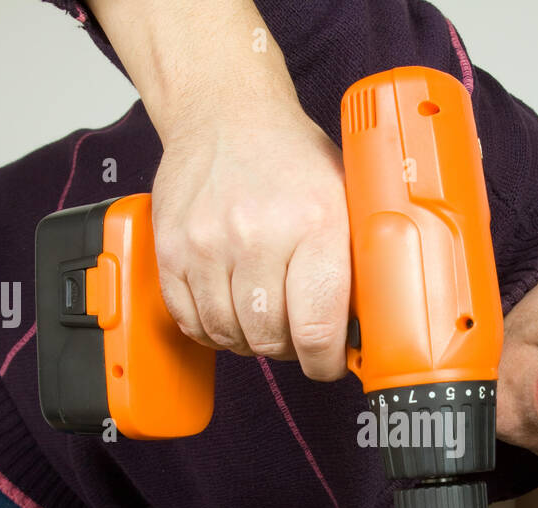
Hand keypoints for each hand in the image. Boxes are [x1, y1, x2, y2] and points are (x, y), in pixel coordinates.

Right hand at [151, 105, 352, 380]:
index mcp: (314, 225)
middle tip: (296, 333)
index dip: (324, 362)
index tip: (327, 363)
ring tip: (263, 317)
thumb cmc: (291, 159)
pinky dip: (212, 329)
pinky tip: (231, 311)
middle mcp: (257, 235)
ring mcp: (207, 243)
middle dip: (288, 349)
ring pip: (228, 334)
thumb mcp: (345, 199)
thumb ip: (356, 263)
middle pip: (269, 338)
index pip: (316, 328)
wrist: (227, 114)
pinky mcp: (170, 249)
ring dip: (249, 340)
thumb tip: (367, 328)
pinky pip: (189, 320)